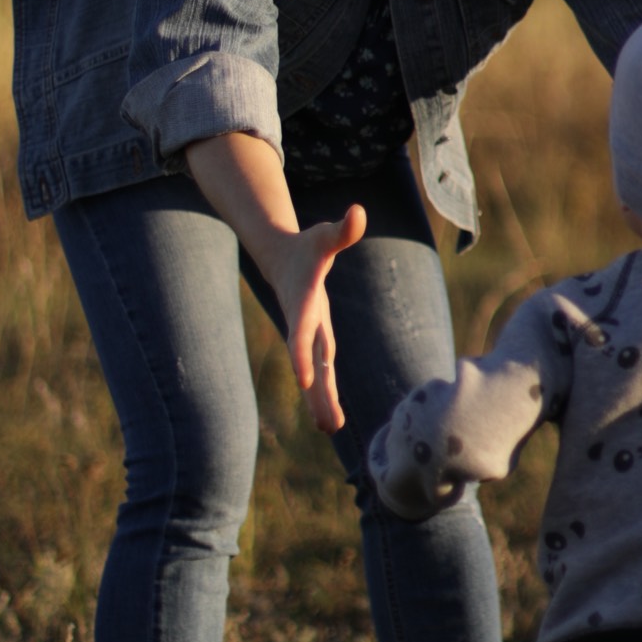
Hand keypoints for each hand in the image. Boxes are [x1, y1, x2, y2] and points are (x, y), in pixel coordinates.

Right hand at [272, 206, 368, 432]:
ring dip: (321, 402)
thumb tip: (358, 212)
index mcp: (304, 305)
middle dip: (318, 393)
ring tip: (331, 430)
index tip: (305, 380)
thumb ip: (342, 230)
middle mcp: (304, 326)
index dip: (300, 355)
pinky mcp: (316, 340)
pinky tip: (331, 420)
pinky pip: (321, 372)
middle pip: (311, 363)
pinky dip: (324, 394)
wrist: (283, 259)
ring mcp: (310, 335)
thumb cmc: (307, 246)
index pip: (302, 333)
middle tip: (327, 424)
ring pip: (316, 373)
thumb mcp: (324, 237)